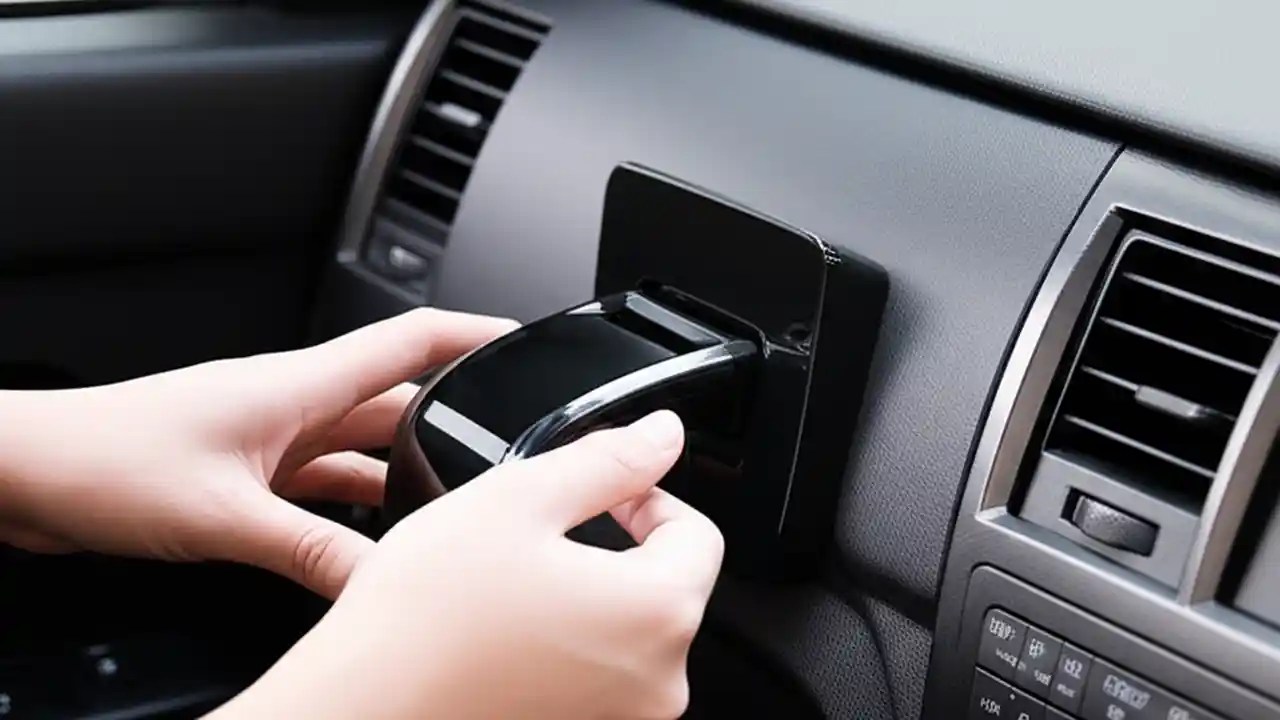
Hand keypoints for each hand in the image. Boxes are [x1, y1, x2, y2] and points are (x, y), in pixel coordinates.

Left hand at [0, 308, 514, 598]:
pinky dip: (351, 510)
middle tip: (500, 453)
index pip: (411, 339)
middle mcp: (292, 402)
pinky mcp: (247, 470)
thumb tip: (383, 582)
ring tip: (442, 510)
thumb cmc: (102, 460)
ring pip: (360, 450)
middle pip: (397, 401)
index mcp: (298, 384)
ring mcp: (270, 436)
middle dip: (450, 421)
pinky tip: (366, 541)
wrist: (27, 471)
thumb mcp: (225, 516)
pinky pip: (322, 485)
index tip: (525, 341)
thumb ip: (312, 553)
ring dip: (397, 476)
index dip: (475, 334)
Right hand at [215, 411, 722, 719]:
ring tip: (513, 585)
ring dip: (588, 600)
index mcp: (659, 613)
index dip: (649, 497)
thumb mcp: (519, 500)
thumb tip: (662, 436)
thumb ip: (609, 460)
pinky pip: (596, 682)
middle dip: (618, 549)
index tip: (602, 492)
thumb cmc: (425, 620)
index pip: (699, 534)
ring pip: (628, 636)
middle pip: (667, 588)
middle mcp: (658, 684)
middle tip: (544, 532)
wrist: (359, 711)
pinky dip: (566, 653)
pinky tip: (507, 636)